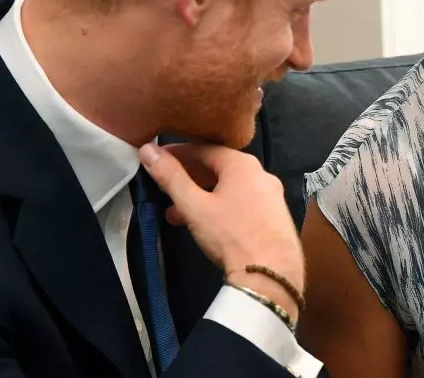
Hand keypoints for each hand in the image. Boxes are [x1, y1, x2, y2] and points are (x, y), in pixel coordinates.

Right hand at [139, 142, 303, 317]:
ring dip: (200, 197)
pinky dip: (218, 208)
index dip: (176, 153)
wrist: (271, 274)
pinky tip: (202, 226)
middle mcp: (261, 174)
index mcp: (243, 164)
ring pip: (228, 189)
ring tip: (174, 214)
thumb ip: (170, 177)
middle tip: (162, 189)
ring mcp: (271, 196)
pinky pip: (240, 203)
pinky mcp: (274, 217)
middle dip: (187, 179)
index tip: (155, 160)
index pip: (204, 149)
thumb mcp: (194, 205)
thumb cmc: (230, 234)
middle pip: (217, 168)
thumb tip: (148, 149)